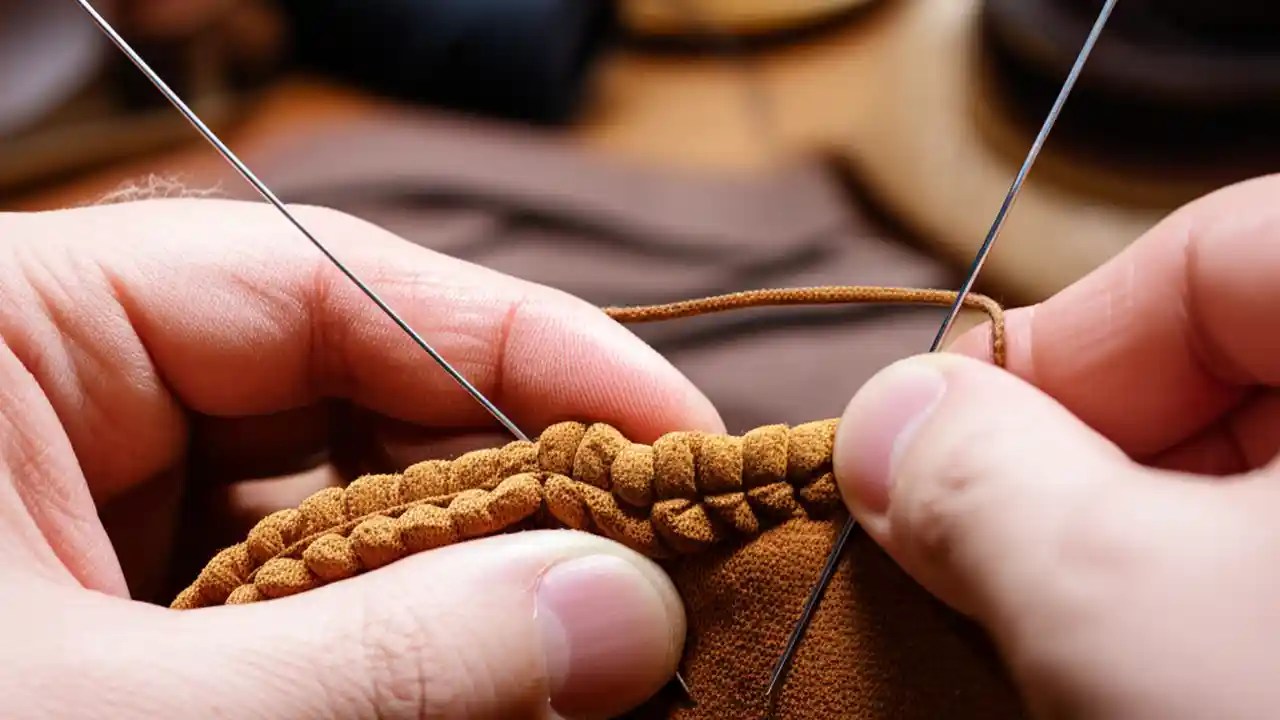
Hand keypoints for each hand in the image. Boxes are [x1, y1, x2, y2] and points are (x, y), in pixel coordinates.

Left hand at [0, 199, 721, 718]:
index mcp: (17, 331)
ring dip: (466, 579)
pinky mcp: (120, 620)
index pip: (332, 287)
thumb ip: (382, 666)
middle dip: (514, 482)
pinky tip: (485, 690)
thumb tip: (625, 614)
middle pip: (355, 399)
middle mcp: (64, 403)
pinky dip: (394, 646)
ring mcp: (96, 516)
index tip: (679, 431)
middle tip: (661, 561)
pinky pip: (292, 601)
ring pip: (337, 512)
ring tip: (595, 641)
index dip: (530, 349)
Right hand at [832, 173, 1279, 718]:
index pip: (1216, 253)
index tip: (936, 450)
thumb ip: (981, 476)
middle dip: (1087, 466)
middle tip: (991, 568)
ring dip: (1136, 555)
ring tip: (1062, 640)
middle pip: (1240, 371)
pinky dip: (1205, 610)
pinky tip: (1152, 677)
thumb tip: (886, 420)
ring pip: (1261, 488)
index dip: (1055, 341)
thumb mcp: (1122, 600)